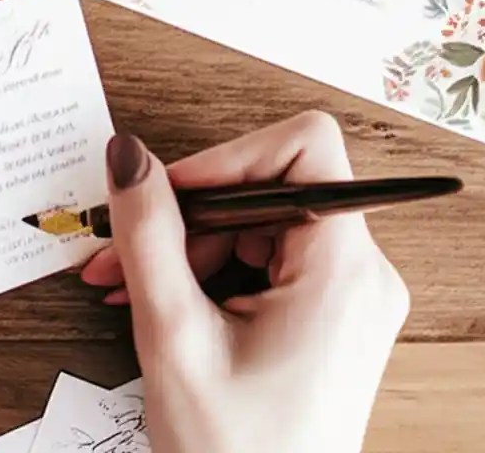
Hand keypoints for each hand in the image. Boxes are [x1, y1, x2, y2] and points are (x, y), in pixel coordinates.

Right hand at [82, 112, 408, 452]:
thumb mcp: (174, 336)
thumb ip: (149, 235)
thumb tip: (130, 156)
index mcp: (344, 272)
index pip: (305, 148)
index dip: (227, 157)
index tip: (167, 193)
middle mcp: (362, 276)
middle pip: (272, 189)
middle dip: (190, 216)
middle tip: (122, 252)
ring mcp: (350, 299)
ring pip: (263, 227)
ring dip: (191, 247)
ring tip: (132, 289)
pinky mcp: (331, 319)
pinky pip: (270, 264)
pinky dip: (213, 273)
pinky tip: (166, 303)